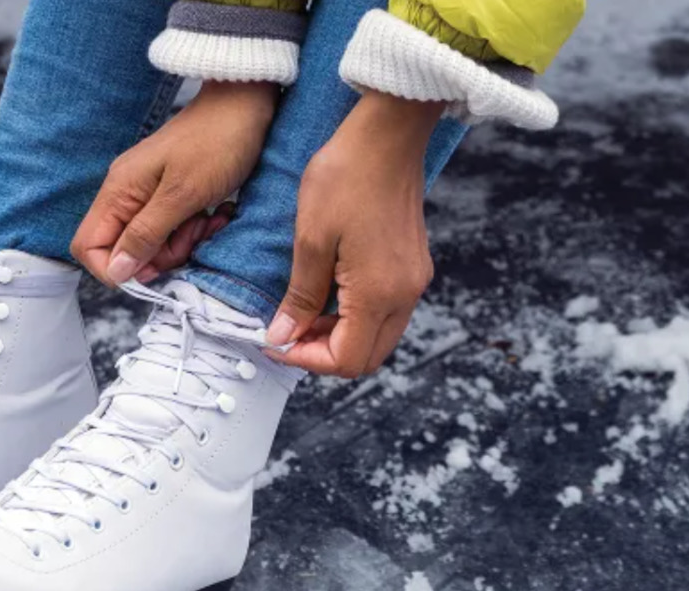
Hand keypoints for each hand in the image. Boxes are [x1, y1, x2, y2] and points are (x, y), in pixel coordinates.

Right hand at [71, 80, 277, 284]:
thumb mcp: (182, 195)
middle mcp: (126, 194)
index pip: (89, 247)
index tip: (154, 269)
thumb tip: (117, 272)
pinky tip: (217, 214)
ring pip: (152, 244)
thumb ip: (145, 235)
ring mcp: (148, 194)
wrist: (246, 105)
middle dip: (160, 255)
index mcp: (118, 192)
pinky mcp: (170, 195)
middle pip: (124, 251)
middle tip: (193, 236)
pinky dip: (195, 230)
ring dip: (184, 243)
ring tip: (209, 220)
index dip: (115, 269)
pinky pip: (173, 230)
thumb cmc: (216, 143)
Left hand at [267, 91, 445, 377]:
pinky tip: (327, 295)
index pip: (346, 359)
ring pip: (377, 337)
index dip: (305, 359)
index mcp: (379, 293)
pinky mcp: (412, 267)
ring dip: (338, 337)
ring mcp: (413, 281)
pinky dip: (355, 317)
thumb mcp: (310, 240)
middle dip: (323, 354)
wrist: (387, 133)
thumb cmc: (346, 176)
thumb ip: (300, 296)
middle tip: (287, 333)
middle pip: (366, 357)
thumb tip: (283, 335)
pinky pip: (385, 313)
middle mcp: (404, 295)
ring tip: (302, 314)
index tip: (275, 343)